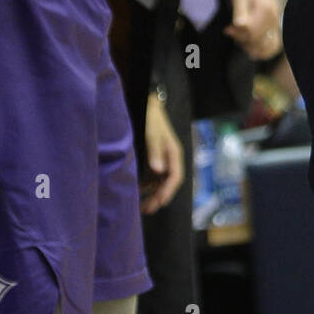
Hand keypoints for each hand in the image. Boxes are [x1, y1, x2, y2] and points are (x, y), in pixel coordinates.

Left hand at [141, 92, 183, 214]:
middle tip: (147, 209)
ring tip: (142, 206)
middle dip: (159, 197)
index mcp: (173, 152)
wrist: (147, 104)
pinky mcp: (154, 158)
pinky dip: (147, 186)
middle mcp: (170, 157)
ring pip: (160, 182)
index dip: (168, 191)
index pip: (175, 177)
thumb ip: (155, 148)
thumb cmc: (151, 116)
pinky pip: (153, 176)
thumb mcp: (152, 130)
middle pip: (168, 183)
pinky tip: (138, 191)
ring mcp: (162, 158)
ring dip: (153, 194)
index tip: (159, 203)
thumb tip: (158, 169)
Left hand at [226, 0, 281, 60]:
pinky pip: (271, 45)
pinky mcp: (275, 28)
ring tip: (239, 37)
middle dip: (241, 38)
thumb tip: (239, 25)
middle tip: (230, 31)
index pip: (251, 30)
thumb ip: (240, 11)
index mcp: (265, 8)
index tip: (227, 29)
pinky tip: (248, 44)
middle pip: (257, 39)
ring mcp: (276, 24)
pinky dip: (260, 49)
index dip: (237, 33)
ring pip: (264, 45)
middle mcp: (273, 18)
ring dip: (249, 45)